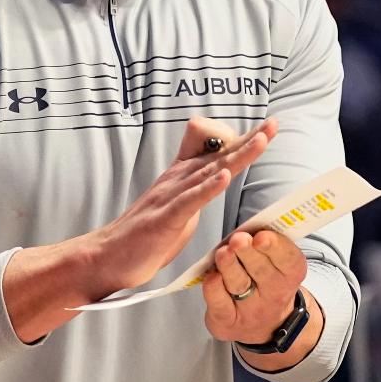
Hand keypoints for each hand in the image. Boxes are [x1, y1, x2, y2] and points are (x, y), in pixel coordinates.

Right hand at [83, 117, 275, 296]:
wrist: (106, 257)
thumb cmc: (144, 235)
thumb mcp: (178, 205)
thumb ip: (198, 190)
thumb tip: (219, 177)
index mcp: (181, 177)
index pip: (215, 150)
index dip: (240, 140)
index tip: (265, 131)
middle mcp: (177, 180)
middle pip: (219, 154)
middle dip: (249, 139)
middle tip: (274, 124)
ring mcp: (170, 197)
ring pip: (209, 170)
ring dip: (237, 155)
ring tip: (260, 141)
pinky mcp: (165, 218)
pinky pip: (190, 200)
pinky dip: (208, 188)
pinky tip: (224, 178)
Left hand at [201, 228, 308, 344]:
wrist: (267, 324)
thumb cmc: (267, 281)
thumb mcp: (278, 261)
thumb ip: (268, 242)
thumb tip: (249, 224)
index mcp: (291, 273)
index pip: (287, 259)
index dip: (274, 246)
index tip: (261, 237)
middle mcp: (274, 294)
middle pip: (260, 270)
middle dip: (247, 252)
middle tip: (238, 240)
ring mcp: (250, 310)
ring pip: (238, 284)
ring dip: (229, 266)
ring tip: (223, 253)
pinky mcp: (227, 321)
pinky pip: (218, 302)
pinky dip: (213, 286)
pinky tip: (211, 275)